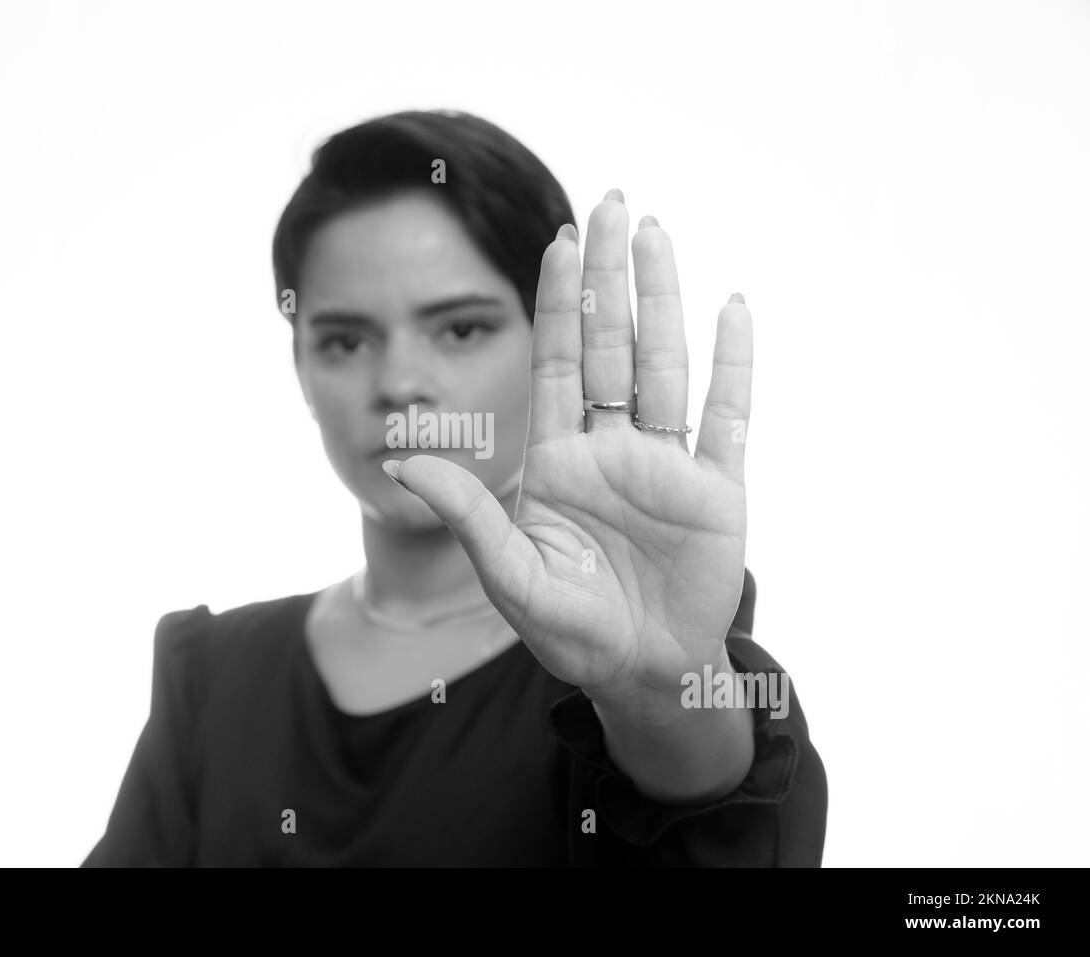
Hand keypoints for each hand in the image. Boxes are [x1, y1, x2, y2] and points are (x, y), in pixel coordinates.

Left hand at [389, 190, 752, 709]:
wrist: (642, 675)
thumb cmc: (570, 631)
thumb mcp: (510, 574)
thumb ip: (466, 513)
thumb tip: (401, 460)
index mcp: (560, 460)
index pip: (557, 362)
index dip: (558, 302)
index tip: (559, 241)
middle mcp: (612, 448)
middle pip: (610, 344)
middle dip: (609, 276)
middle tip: (611, 202)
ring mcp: (667, 464)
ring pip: (666, 363)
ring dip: (663, 299)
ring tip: (657, 232)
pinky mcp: (717, 490)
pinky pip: (728, 415)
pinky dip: (733, 364)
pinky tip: (732, 308)